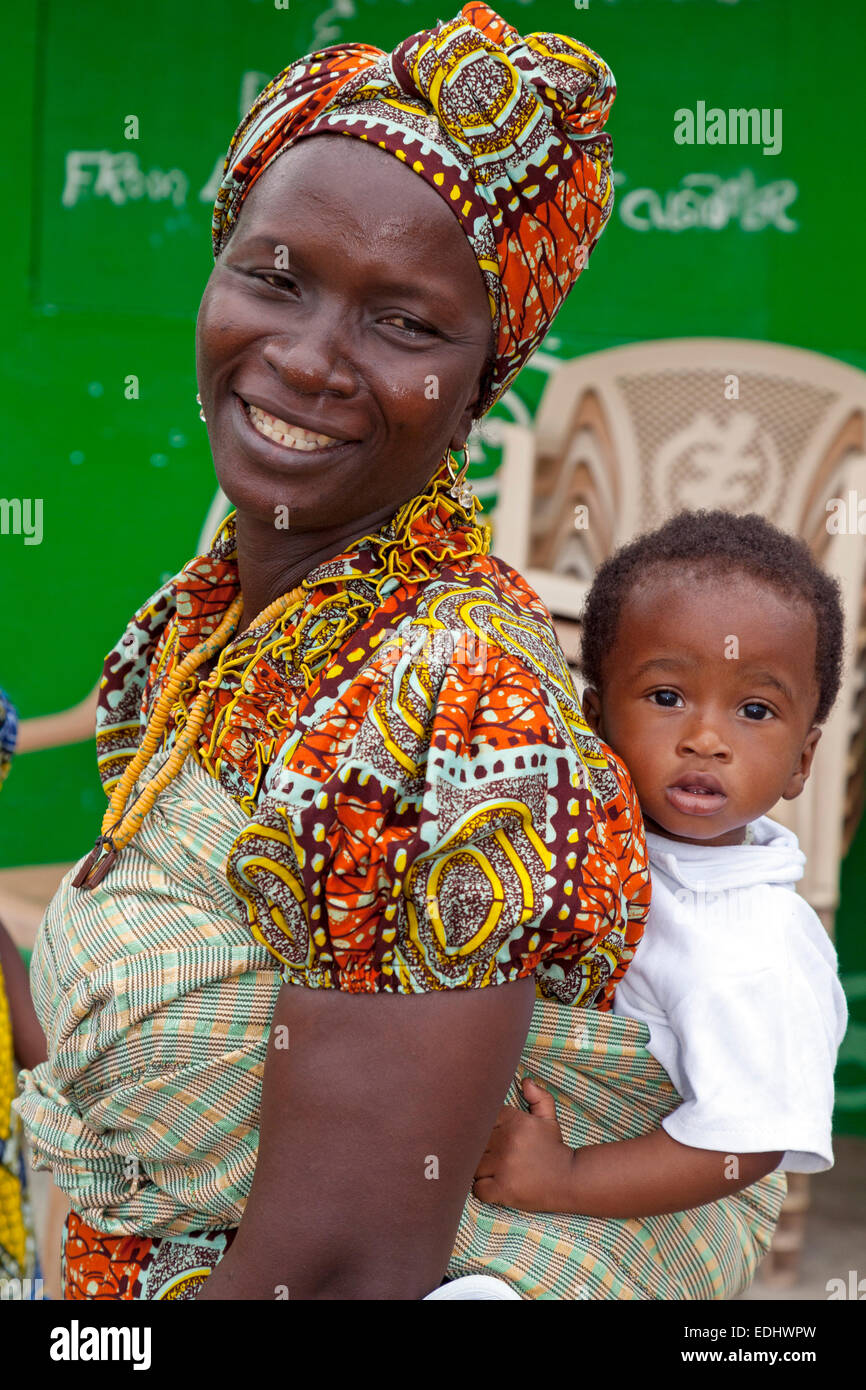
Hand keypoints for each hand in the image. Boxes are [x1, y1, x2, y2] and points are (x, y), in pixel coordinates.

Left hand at [472, 1076, 576, 1212]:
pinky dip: (482, 1189)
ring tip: (491, 1170)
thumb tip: (525, 1081)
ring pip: (474, 1165)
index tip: (489, 1137)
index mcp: (514, 1121)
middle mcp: (506, 1141)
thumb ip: (538, 1097)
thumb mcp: (549, 1119)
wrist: (570, 1180)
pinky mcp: (503, 1189)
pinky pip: (477, 1189)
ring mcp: (503, 1166)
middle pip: (474, 1142)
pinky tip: (492, 1186)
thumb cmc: (554, 1148)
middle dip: (477, 1148)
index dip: (481, 1129)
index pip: (482, 1119)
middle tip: (486, 1154)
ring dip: (479, 1169)